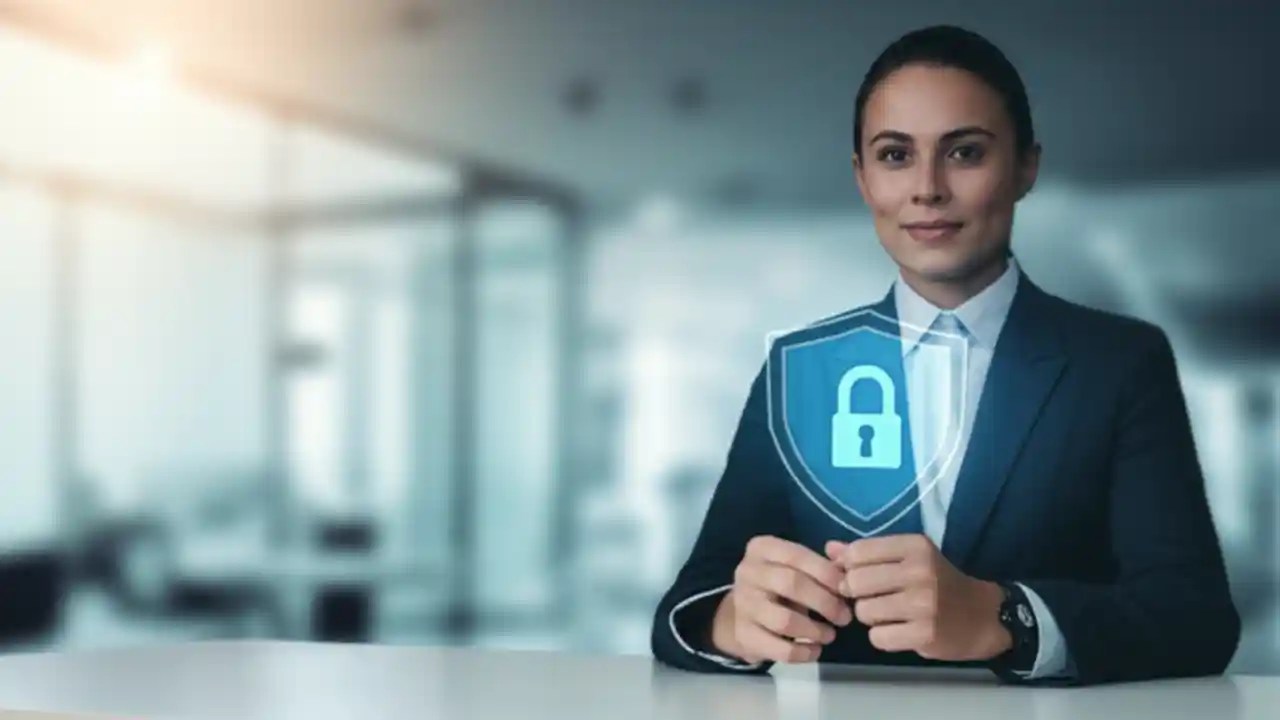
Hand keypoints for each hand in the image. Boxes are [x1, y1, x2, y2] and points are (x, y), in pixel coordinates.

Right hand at [710, 535, 853, 663]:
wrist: (738, 614)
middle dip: (825, 602)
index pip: (798, 556)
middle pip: (791, 584)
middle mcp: (748, 573)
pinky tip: (815, 650)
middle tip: (844, 617)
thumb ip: (823, 565)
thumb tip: (849, 568)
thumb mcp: (794, 567)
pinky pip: (780, 649)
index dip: (827, 574)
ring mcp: (744, 605)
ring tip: (830, 635)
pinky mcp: (745, 636)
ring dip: (815, 630)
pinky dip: (804, 653)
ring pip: (785, 620)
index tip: (847, 590)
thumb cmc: (777, 585)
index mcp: (762, 549)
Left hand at [825, 534, 1011, 661]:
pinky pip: (877, 638)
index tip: (860, 576)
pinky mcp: (924, 634)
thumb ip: (868, 553)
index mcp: (914, 546)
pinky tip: (900, 631)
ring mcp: (923, 604)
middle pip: (855, 582)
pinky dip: (883, 637)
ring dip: (870, 617)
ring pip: (863, 612)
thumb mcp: (909, 558)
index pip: (858, 552)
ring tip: (890, 615)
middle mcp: (919, 571)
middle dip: (857, 594)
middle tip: (874, 598)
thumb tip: (829, 549)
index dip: (849, 567)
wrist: (982, 616)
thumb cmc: (938, 583)